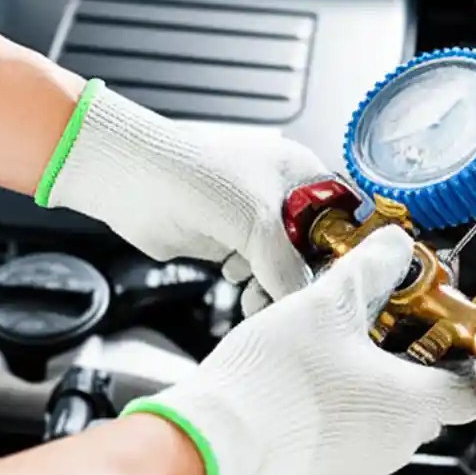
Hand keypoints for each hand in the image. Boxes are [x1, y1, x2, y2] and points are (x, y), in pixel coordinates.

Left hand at [40, 80, 326, 302]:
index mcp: (301, 172)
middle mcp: (281, 195)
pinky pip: (256, 275)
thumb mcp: (257, 223)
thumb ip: (288, 268)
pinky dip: (254, 289)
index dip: (343, 247)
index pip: (342, 214)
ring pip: (283, 266)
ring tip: (262, 301)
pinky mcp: (229, 243)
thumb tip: (307, 302)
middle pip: (313, 247)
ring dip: (275, 289)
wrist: (131, 183)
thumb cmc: (192, 176)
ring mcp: (253, 220)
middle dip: (304, 277)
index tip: (343, 280)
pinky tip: (246, 297)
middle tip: (300, 301)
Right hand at [120, 227, 475, 474]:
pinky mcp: (331, 473)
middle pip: (432, 401)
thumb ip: (371, 268)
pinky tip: (319, 378)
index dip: (466, 358)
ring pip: (393, 418)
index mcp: (413, 403)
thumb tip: (395, 244)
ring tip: (348, 346)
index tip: (449, 333)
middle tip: (391, 326)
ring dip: (381, 385)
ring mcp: (365, 463)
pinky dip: (352, 408)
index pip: (473, 390)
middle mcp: (398, 442)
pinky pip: (360, 436)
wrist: (218, 432)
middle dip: (416, 363)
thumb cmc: (275, 376)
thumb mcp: (329, 302)